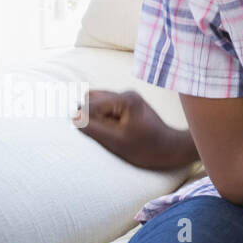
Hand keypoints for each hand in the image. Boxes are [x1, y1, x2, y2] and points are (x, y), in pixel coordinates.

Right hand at [75, 89, 198, 170]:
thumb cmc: (146, 148)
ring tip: (106, 133)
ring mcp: (126, 97)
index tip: (94, 136)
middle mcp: (125, 93)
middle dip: (88, 117)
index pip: (89, 106)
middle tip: (101, 134)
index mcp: (125, 99)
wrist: (169, 148)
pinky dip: (101, 117)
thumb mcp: (116, 142)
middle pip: (90, 100)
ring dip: (94, 117)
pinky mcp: (126, 104)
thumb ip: (93, 128)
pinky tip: (109, 130)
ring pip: (95, 102)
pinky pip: (104, 107)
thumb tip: (73, 117)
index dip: (85, 122)